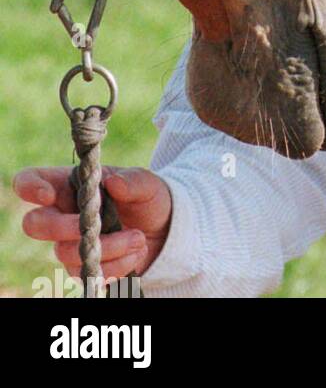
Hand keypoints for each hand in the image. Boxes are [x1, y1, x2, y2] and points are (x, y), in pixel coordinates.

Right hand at [14, 165, 172, 284]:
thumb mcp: (148, 184)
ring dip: (107, 247)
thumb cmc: (147, 199)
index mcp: (70, 184)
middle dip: (64, 227)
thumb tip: (113, 182)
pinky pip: (87, 274)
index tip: (48, 195)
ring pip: (66, 252)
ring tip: (139, 238)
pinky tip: (137, 252)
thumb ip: (134, 181)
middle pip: (35, 224)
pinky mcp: (81, 268)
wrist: (164, 230)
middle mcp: (63, 213)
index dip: (30, 187)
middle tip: (97, 224)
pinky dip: (116, 265)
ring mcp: (69, 243)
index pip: (31, 181)